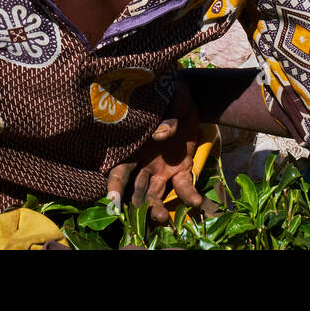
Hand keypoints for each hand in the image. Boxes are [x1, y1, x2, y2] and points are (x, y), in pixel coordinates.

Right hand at [105, 77, 201, 223]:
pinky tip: (197, 202)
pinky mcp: (181, 169)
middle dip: (139, 205)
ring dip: (158, 208)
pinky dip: (189, 196)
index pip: (119, 170)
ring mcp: (162, 169)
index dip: (114, 185)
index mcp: (134, 147)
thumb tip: (161, 135)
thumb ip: (165, 116)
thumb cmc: (169, 91)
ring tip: (165, 218)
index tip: (113, 201)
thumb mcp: (170, 98)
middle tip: (149, 214)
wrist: (189, 94)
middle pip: (136, 189)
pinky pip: (184, 186)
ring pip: (155, 194)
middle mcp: (144, 163)